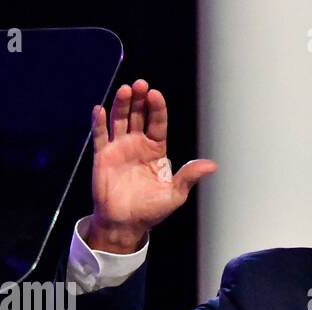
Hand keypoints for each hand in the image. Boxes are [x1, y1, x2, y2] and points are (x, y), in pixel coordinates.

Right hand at [85, 79, 216, 252]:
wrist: (126, 223)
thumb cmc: (151, 210)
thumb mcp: (175, 194)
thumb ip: (189, 176)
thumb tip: (212, 165)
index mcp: (156, 151)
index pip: (157, 123)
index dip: (157, 109)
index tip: (156, 95)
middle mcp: (137, 145)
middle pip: (138, 116)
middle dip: (139, 100)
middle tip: (140, 84)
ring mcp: (119, 148)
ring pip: (119, 120)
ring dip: (121, 104)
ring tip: (125, 90)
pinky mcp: (102, 156)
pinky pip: (100, 135)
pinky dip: (99, 122)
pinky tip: (100, 109)